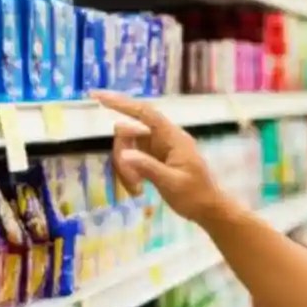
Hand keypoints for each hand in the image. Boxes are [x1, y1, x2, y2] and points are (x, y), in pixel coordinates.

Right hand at [91, 90, 235, 222]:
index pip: (145, 113)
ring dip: (126, 168)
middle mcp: (164, 138)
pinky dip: (130, 173)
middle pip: (130, 132)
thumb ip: (148, 167)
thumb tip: (124, 154)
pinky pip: (133, 159)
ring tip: (137, 189)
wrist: (208, 209)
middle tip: (132, 181)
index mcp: (173, 137)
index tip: (98, 97)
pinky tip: (138, 189)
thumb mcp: (172, 183)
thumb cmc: (195, 195)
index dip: (121, 103)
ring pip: (129, 147)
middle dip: (123, 155)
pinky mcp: (154, 159)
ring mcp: (158, 148)